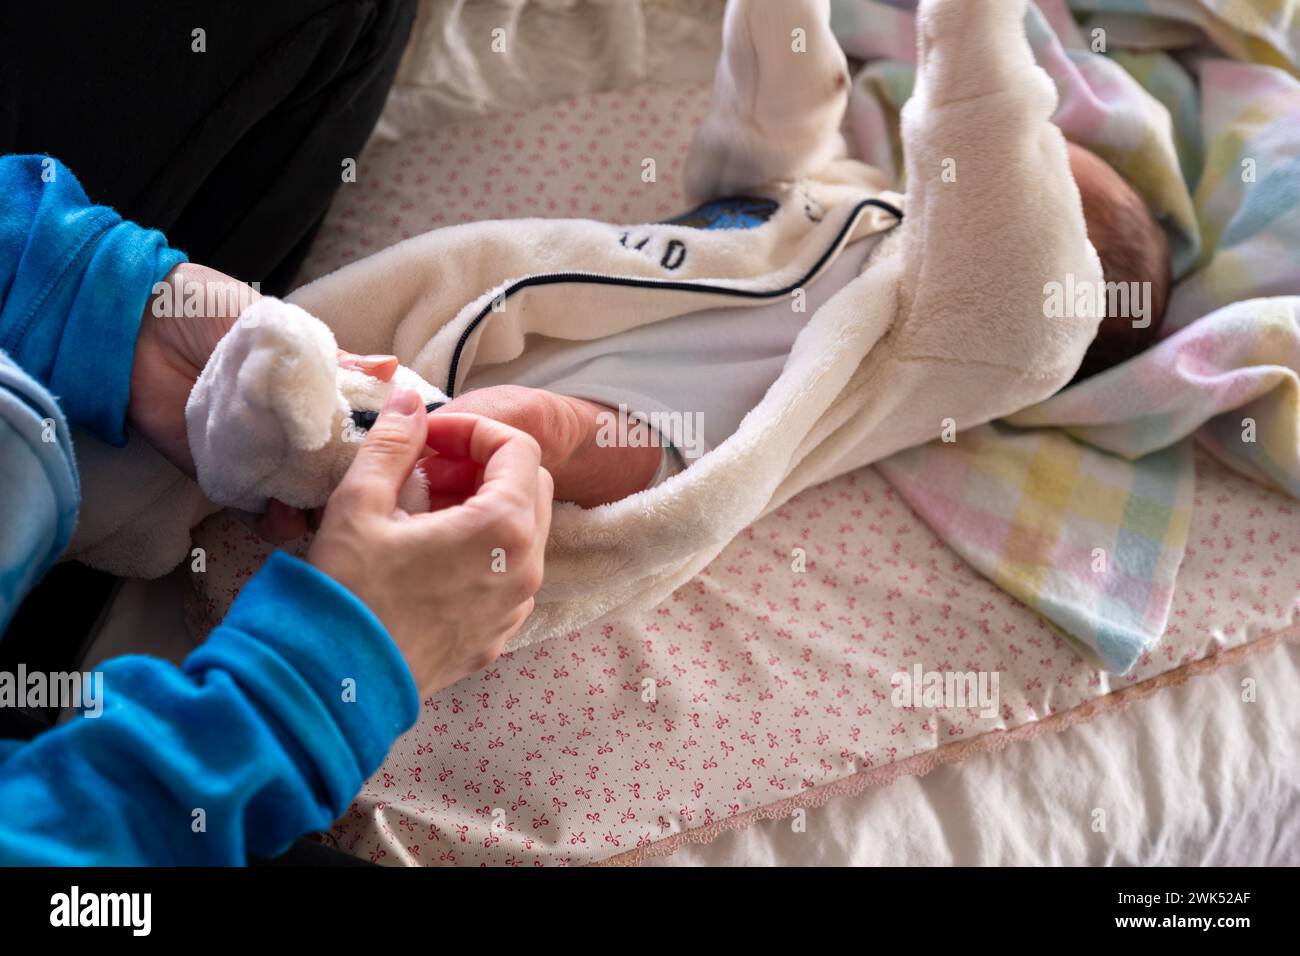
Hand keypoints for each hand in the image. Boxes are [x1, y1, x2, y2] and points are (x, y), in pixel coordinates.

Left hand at [127, 263, 400, 541]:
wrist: (141, 326)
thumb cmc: (212, 312)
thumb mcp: (284, 332)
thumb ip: (337, 361)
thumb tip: (393, 368)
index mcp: (305, 393)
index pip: (347, 430)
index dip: (368, 452)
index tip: (392, 468)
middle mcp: (283, 428)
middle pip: (323, 470)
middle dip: (340, 490)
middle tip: (357, 503)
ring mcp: (252, 453)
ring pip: (290, 494)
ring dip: (306, 511)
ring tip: (314, 518)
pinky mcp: (216, 472)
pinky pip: (246, 504)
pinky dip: (263, 519)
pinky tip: (279, 522)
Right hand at [307, 387, 552, 692]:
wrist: (334, 687)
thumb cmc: (347, 593)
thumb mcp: (360, 504)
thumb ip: (393, 443)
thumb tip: (410, 401)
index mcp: (503, 529)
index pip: (518, 449)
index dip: (473, 430)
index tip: (428, 436)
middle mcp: (525, 570)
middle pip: (530, 488)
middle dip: (484, 465)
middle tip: (427, 466)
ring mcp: (514, 609)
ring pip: (522, 534)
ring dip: (483, 507)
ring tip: (423, 508)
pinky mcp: (495, 637)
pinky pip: (507, 577)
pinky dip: (482, 552)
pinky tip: (429, 555)